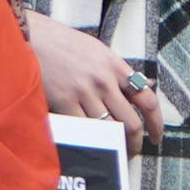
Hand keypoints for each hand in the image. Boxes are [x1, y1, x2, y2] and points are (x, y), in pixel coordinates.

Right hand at [26, 13, 157, 150]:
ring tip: (111, 154)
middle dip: (135, 143)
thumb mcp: (99, 51)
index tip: (156, 137)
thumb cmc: (64, 44)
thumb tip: (144, 85)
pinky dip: (88, 140)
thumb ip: (120, 71)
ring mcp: (84, 92)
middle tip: (131, 152)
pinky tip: (89, 146)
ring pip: (108, 130)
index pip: (148, 100)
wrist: (33, 36)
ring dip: (112, 147)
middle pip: (131, 122)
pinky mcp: (63, 101)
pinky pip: (82, 128)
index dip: (156, 124)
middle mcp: (104, 81)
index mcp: (116, 67)